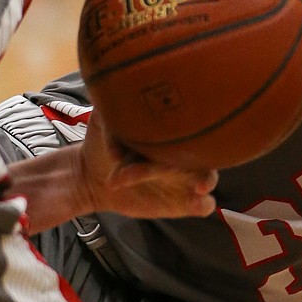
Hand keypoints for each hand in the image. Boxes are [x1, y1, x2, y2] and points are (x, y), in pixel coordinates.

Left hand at [76, 115, 217, 218]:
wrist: (92, 177)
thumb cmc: (102, 144)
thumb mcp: (105, 120)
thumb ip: (115, 110)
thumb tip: (113, 97)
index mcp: (170, 131)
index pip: (188, 126)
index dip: (188, 127)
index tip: (176, 133)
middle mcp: (183, 154)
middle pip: (202, 153)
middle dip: (198, 158)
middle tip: (180, 166)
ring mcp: (186, 180)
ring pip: (208, 178)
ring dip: (206, 181)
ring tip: (199, 188)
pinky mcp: (183, 203)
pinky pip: (204, 205)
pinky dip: (204, 204)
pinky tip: (196, 204)